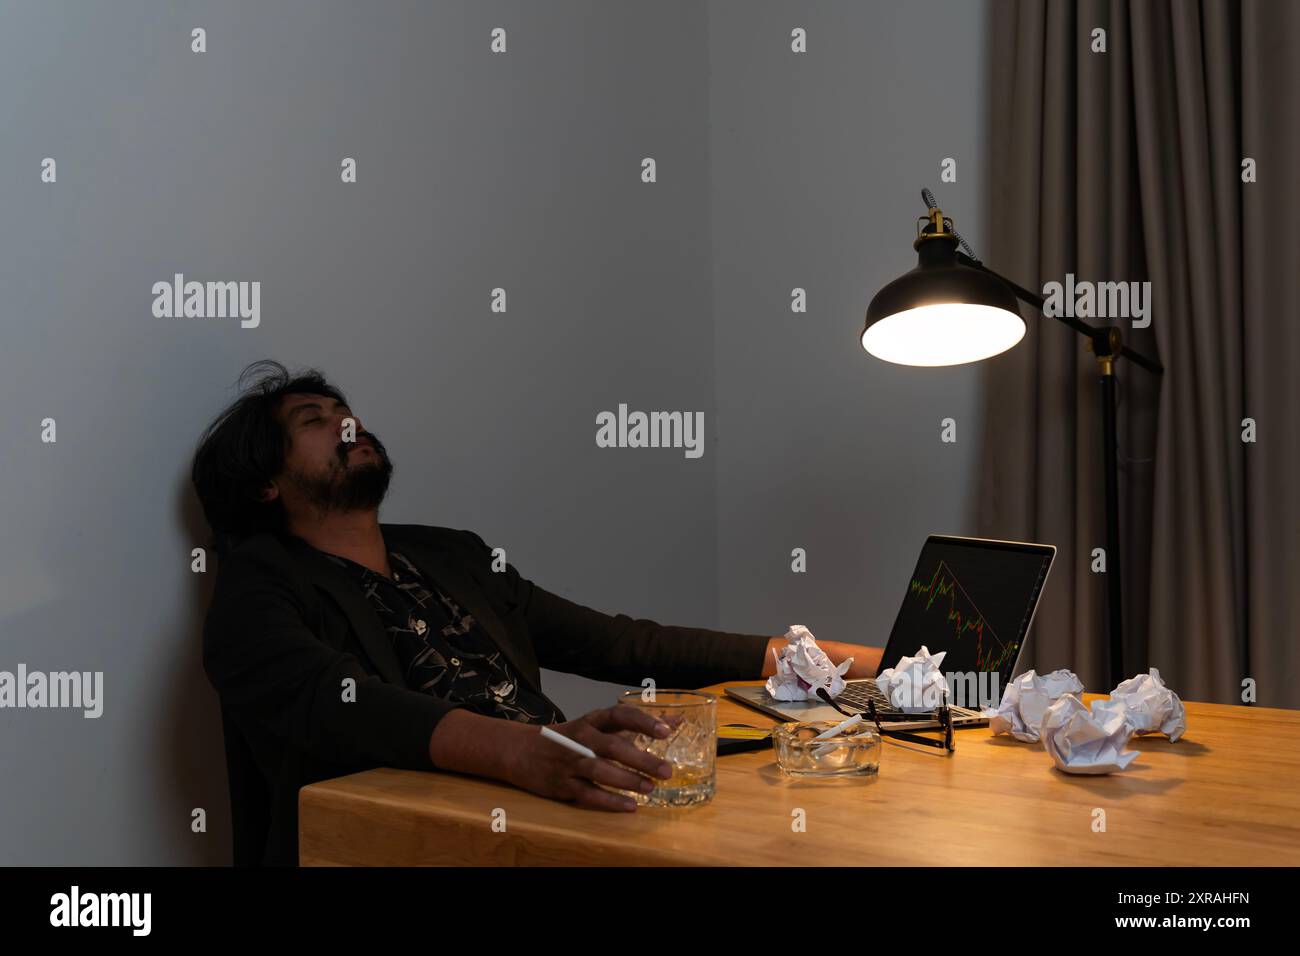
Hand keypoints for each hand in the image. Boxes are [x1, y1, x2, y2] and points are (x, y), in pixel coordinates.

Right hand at [498, 705, 677, 810]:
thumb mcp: (594, 725)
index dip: (643, 722)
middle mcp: (580, 738)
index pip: (620, 715)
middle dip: (641, 759)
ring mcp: (569, 762)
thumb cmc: (565, 737)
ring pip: (600, 770)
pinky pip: (588, 794)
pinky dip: (609, 801)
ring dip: (627, 780)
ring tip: (650, 788)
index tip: (666, 731)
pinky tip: (629, 806)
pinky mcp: (561, 785)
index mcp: (591, 721)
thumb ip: (633, 726)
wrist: (518, 750)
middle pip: (613, 746)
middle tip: (666, 771)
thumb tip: (675, 722)